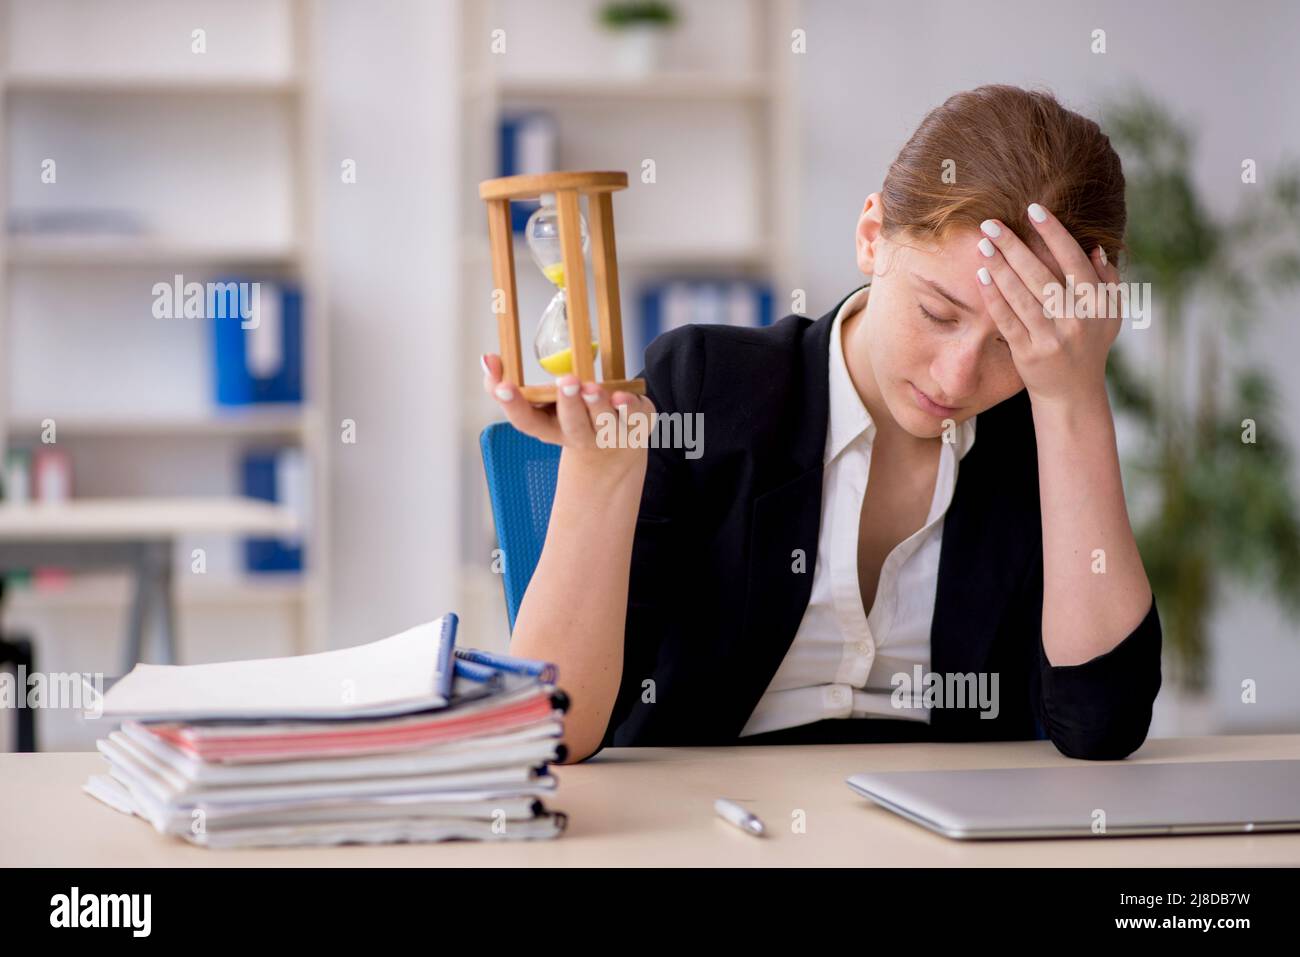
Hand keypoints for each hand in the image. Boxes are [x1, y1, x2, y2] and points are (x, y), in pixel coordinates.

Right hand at [480, 353, 656, 478]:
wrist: (612, 448)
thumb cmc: (567, 416)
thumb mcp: (538, 402)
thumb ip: (504, 382)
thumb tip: (487, 358)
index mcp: (550, 429)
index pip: (527, 422)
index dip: (513, 405)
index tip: (504, 385)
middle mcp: (580, 437)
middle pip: (573, 425)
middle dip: (569, 404)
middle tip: (566, 381)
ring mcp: (610, 436)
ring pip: (606, 423)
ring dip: (599, 404)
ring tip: (592, 386)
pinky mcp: (637, 428)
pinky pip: (636, 418)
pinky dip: (631, 408)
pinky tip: (624, 395)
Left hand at [973, 203, 1123, 405]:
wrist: (1072, 394)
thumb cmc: (1089, 345)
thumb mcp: (1109, 315)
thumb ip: (1107, 280)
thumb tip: (1095, 248)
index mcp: (1097, 303)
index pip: (1073, 259)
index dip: (1053, 233)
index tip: (1034, 209)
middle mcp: (1077, 319)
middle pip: (1041, 274)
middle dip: (1014, 246)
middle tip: (992, 223)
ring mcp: (1052, 337)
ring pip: (1022, 295)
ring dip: (1000, 266)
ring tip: (983, 244)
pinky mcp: (1029, 353)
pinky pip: (1008, 319)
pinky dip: (994, 297)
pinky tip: (981, 276)